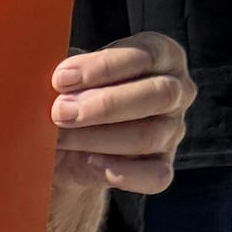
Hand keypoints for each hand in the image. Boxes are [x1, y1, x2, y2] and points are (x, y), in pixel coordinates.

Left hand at [51, 33, 190, 197]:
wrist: (66, 142)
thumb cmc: (71, 93)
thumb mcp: (69, 74)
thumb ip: (69, 70)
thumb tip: (55, 79)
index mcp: (160, 55)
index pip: (145, 56)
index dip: (102, 67)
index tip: (60, 79)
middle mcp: (176, 91)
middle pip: (158, 95)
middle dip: (104, 105)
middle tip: (59, 112)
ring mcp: (172, 130)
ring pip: (148, 136)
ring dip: (96, 138)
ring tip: (58, 137)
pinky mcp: (162, 165)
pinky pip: (155, 176)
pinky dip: (123, 173)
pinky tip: (90, 162)